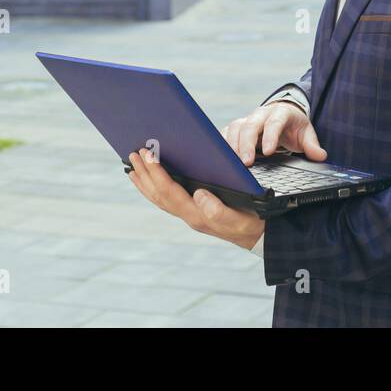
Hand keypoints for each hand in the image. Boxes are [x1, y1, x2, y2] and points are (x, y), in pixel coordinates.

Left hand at [127, 148, 263, 250]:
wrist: (259, 237)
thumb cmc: (252, 224)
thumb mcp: (240, 218)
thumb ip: (219, 210)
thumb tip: (198, 193)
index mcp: (197, 215)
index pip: (169, 192)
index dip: (157, 172)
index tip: (148, 155)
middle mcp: (188, 216)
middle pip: (158, 194)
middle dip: (145, 173)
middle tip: (133, 153)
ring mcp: (188, 215)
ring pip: (159, 198)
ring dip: (145, 180)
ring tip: (132, 165)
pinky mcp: (192, 211)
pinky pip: (166, 200)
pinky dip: (153, 188)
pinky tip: (148, 180)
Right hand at [222, 101, 326, 165]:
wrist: (284, 115)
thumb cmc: (294, 127)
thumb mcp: (306, 134)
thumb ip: (312, 145)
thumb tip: (320, 156)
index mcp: (280, 113)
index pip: (274, 122)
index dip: (270, 136)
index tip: (268, 151)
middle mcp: (261, 114)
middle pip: (250, 125)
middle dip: (247, 144)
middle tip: (246, 163)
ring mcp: (247, 119)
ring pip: (236, 128)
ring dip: (233, 146)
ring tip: (233, 164)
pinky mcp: (237, 128)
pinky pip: (226, 132)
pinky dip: (223, 144)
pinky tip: (222, 158)